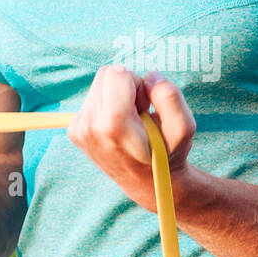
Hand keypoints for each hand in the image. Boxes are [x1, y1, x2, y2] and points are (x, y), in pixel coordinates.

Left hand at [66, 64, 195, 211]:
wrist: (147, 183)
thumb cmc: (167, 154)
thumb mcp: (183, 128)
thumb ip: (170, 96)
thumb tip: (149, 76)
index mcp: (113, 124)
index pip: (117, 73)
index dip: (137, 83)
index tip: (145, 105)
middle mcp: (89, 126)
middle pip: (105, 74)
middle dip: (126, 86)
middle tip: (140, 111)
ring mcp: (78, 129)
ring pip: (98, 86)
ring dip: (116, 96)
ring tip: (130, 121)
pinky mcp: (74, 131)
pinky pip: (91, 100)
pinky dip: (107, 106)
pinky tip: (118, 127)